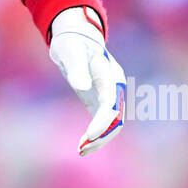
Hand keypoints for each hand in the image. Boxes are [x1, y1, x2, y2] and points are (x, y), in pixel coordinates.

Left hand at [49, 6, 125, 155]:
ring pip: (113, 124)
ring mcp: (109, 95)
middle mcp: (115, 87)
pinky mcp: (99, 101)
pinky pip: (104, 122)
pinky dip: (96, 135)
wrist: (76, 37)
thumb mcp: (71, 51)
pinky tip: (84, 146)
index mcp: (110, 74)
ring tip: (81, 150)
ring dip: (100, 139)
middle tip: (82, 148)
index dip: (102, 120)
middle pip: (117, 117)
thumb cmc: (73, 42)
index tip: (89, 134)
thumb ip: (76, 67)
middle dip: (102, 135)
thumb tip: (81, 86)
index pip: (111, 102)